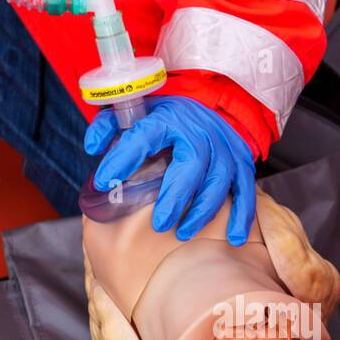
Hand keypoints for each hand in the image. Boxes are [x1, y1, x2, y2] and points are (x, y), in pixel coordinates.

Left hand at [84, 95, 256, 244]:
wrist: (209, 101)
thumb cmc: (166, 114)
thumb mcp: (136, 110)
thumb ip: (110, 125)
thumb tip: (93, 146)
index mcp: (169, 118)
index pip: (144, 137)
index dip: (123, 159)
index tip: (104, 182)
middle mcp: (200, 132)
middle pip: (192, 167)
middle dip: (176, 198)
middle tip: (160, 224)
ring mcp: (225, 147)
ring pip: (219, 182)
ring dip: (202, 211)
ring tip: (184, 233)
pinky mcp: (241, 161)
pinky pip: (246, 190)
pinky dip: (242, 215)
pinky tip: (233, 239)